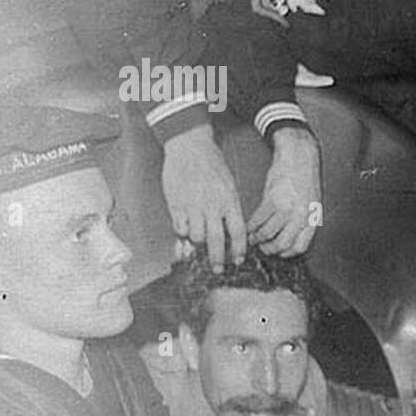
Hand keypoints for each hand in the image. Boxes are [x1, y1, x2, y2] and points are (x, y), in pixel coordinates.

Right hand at [161, 125, 244, 267]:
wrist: (189, 145)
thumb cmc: (212, 164)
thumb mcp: (228, 185)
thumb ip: (228, 209)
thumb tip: (229, 232)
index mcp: (230, 200)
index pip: (238, 232)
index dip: (239, 249)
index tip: (238, 260)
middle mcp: (212, 205)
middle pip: (216, 240)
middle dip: (217, 259)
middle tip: (218, 269)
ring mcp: (193, 205)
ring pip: (197, 237)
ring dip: (198, 244)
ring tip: (198, 244)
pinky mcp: (176, 204)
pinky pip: (179, 228)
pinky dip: (182, 234)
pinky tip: (184, 232)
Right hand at [249, 125, 320, 256]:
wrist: (299, 155)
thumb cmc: (305, 177)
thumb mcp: (311, 201)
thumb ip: (303, 219)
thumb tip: (291, 236)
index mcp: (313, 217)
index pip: (300, 246)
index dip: (286, 253)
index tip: (278, 254)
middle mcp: (302, 215)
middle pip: (283, 244)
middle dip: (269, 249)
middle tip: (261, 248)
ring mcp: (287, 207)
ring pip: (268, 233)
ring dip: (257, 238)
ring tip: (252, 237)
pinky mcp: (272, 199)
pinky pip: (258, 219)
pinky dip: (251, 226)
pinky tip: (249, 225)